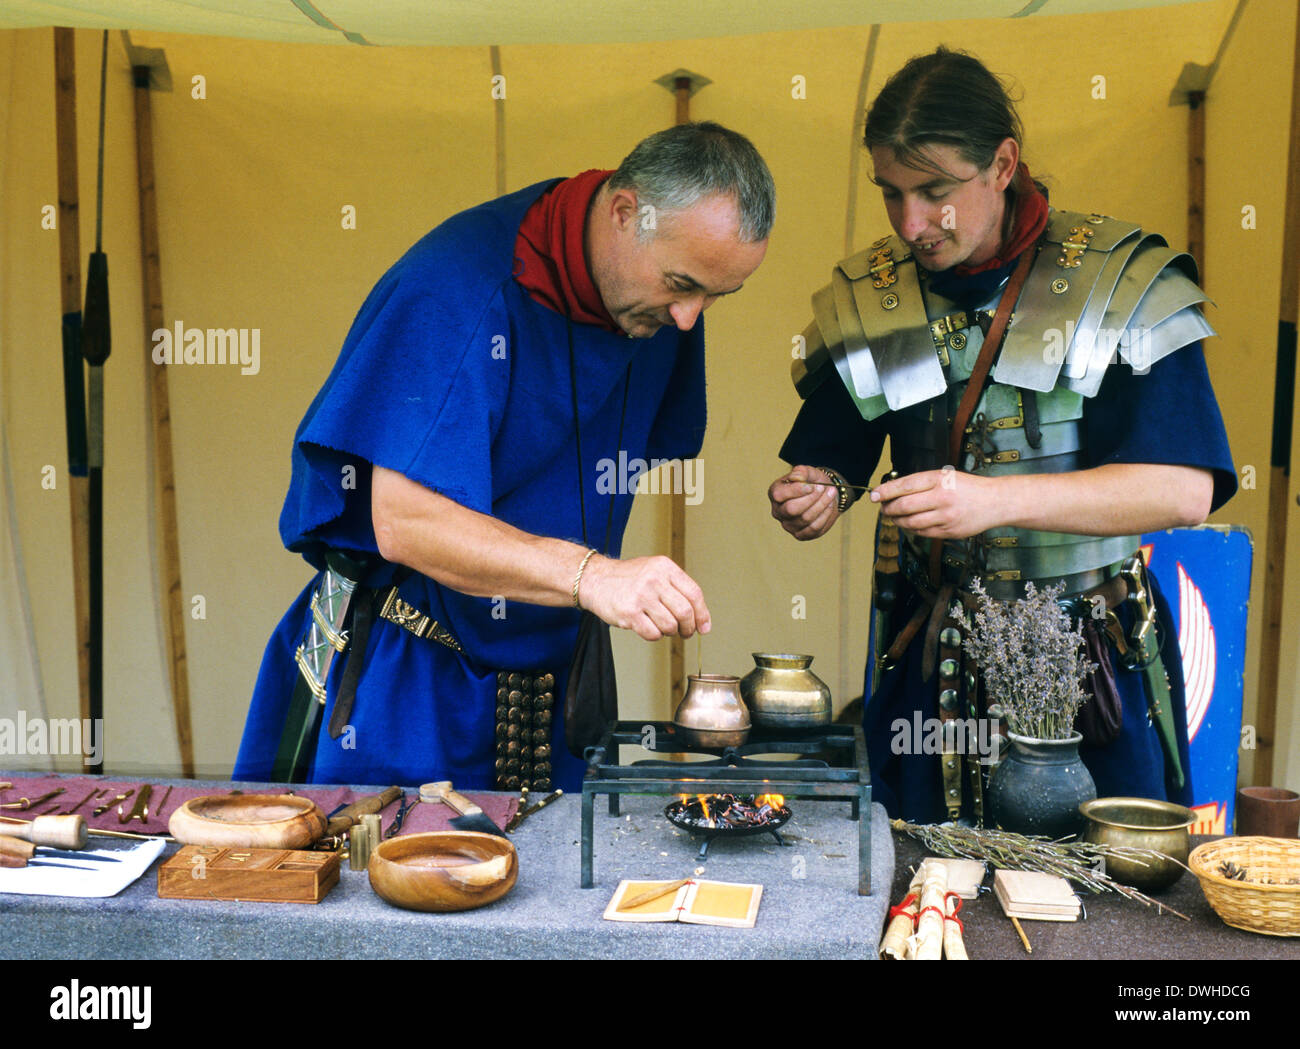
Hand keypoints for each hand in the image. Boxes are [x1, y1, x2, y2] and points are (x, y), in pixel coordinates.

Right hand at [577, 554, 710, 641]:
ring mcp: (641, 596)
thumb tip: (699, 617)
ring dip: (670, 632)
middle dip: (688, 628)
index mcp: (665, 567)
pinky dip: (654, 635)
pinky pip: (653, 633)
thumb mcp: (655, 570)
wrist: (596, 579)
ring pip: (670, 625)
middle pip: (685, 612)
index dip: (702, 614)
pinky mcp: (629, 612)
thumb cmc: (628, 578)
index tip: (704, 627)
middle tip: (685, 632)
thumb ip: (677, 587)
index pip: (694, 594)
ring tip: (662, 627)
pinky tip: (648, 627)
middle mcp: (654, 579)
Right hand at [769, 465, 840, 540]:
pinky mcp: (800, 535)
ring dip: (822, 504)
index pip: (779, 495)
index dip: (797, 490)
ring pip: (805, 518)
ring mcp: (788, 525)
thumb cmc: (812, 482)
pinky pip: (813, 528)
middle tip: (823, 487)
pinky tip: (829, 506)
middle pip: (791, 509)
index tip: (812, 485)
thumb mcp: (808, 472)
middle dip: (811, 498)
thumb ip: (801, 471)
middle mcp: (778, 511)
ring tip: (830, 493)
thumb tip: (797, 478)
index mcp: (775, 493)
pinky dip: (825, 516)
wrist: (824, 494)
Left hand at [870, 468, 998, 538]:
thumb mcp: (945, 476)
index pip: (905, 485)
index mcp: (939, 479)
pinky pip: (922, 533)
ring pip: (911, 522)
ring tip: (895, 517)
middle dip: (888, 509)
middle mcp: (942, 497)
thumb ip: (921, 483)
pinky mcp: (949, 531)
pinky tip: (910, 524)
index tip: (874, 495)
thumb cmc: (967, 487)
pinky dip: (911, 529)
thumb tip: (892, 492)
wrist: (995, 502)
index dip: (885, 491)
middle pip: (904, 506)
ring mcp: (946, 516)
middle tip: (884, 508)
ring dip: (897, 521)